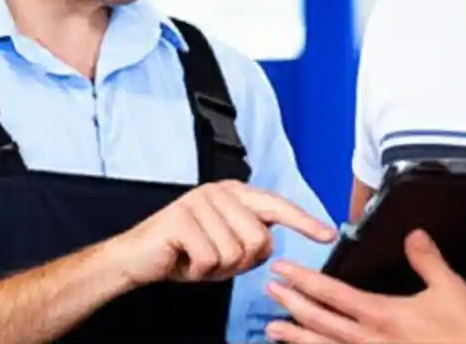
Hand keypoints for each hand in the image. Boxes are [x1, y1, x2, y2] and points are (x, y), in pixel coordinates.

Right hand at [109, 180, 336, 285]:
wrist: (137, 259)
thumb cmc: (183, 253)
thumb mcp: (225, 244)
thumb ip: (250, 237)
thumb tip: (272, 244)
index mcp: (232, 193)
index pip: (276, 205)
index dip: (304, 222)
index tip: (328, 234)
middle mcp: (218, 192)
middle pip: (259, 239)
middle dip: (241, 263)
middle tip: (215, 261)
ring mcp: (199, 202)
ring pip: (236, 253)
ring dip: (218, 269)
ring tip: (198, 259)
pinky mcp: (181, 219)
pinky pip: (212, 260)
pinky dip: (200, 272)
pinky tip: (186, 261)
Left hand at [264, 229, 465, 343]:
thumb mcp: (452, 291)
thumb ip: (428, 261)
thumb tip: (413, 234)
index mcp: (382, 315)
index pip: (332, 293)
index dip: (304, 280)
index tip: (282, 270)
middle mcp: (369, 340)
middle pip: (319, 321)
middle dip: (292, 304)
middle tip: (269, 291)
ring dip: (296, 337)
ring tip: (272, 328)